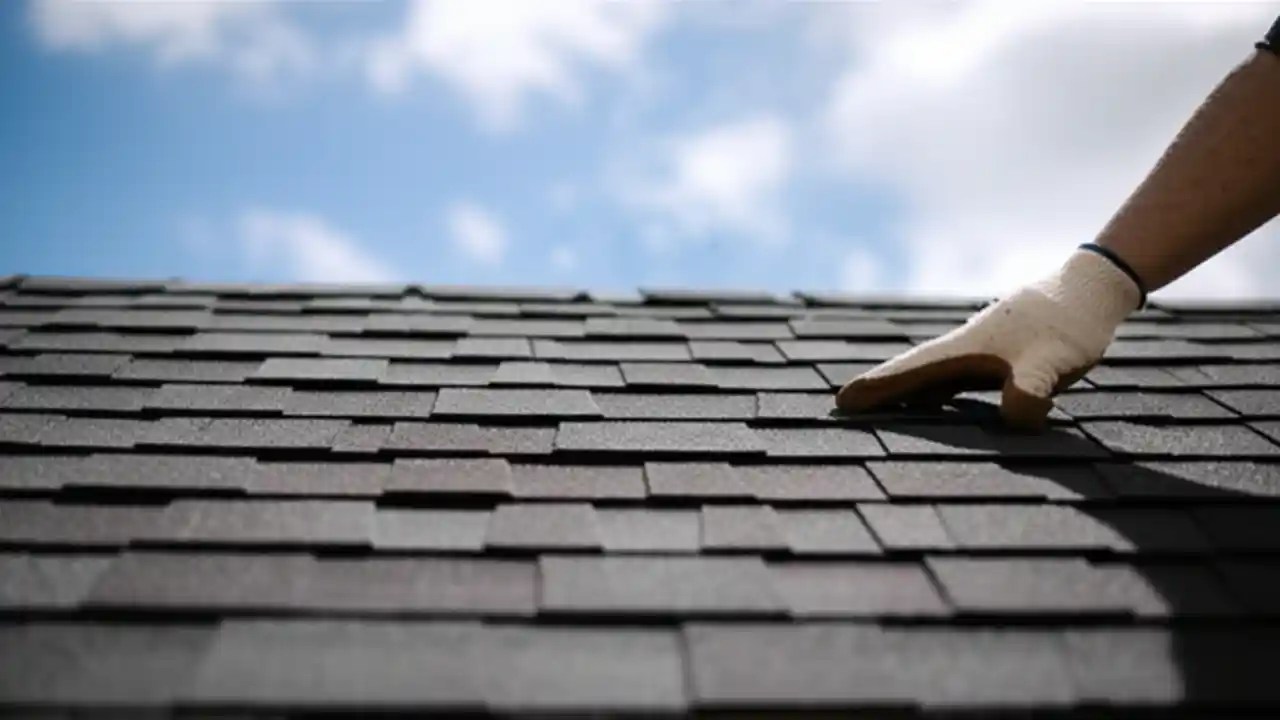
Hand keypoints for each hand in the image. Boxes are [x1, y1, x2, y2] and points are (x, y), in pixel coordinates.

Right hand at [835, 249, 1142, 430]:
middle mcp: (965, 351)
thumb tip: (1013, 419)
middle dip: (880, 392)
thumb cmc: (1069, 324)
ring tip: (881, 413)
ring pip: (932, 378)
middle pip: (911, 375)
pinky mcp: (999, 356)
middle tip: (844, 410)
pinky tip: (936, 406)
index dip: (877, 389)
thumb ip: (1030, 393)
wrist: (1093, 289)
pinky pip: (955, 380)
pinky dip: (936, 393)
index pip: (910, 373)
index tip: (841, 402)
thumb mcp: (1051, 363)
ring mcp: (981, 353)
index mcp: (965, 351)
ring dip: (905, 394)